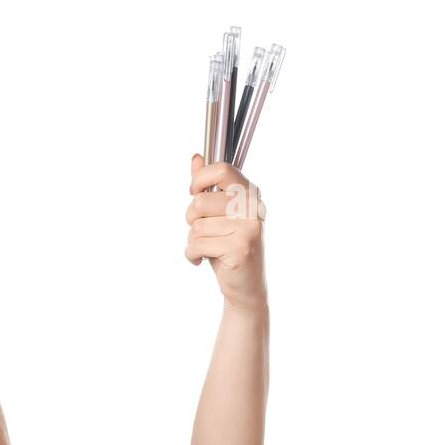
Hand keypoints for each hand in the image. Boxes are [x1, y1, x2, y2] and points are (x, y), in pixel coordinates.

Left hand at [185, 155, 266, 311]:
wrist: (246, 286)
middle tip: (203, 232)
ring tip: (207, 249)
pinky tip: (202, 260)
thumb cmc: (230, 247)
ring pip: (196, 226)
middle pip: (200, 202)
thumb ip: (208, 187)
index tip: (194, 193)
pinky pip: (197, 245)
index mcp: (250, 194)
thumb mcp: (219, 215)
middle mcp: (253, 208)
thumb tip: (196, 158)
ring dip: (193, 241)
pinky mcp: (240, 248)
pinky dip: (192, 255)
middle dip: (192, 220)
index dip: (200, 180)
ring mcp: (249, 228)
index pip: (221, 170)